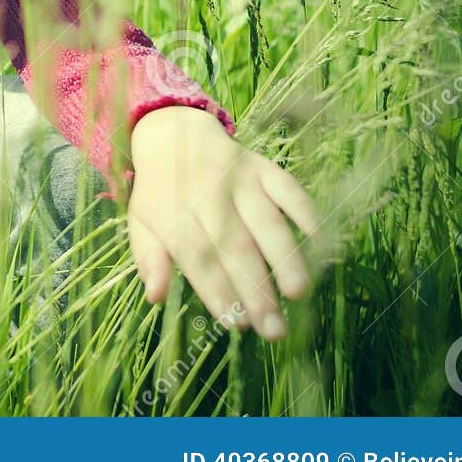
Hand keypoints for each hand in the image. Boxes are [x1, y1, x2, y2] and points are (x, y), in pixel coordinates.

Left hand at [124, 106, 320, 339]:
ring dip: (284, 257)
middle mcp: (207, 195)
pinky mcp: (261, 166)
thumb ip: (148, 259)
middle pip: (234, 246)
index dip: (217, 291)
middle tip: (274, 329)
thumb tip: (155, 297)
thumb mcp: (140, 222)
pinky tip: (320, 241)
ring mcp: (237, 179)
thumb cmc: (159, 192)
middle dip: (255, 290)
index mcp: (173, 212)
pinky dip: (305, 212)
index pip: (197, 257)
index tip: (236, 324)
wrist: (172, 133)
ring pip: (265, 220)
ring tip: (298, 292)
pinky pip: (287, 188)